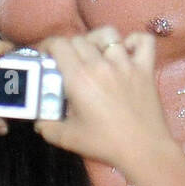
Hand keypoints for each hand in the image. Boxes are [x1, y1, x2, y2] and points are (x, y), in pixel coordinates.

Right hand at [34, 28, 173, 172]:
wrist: (144, 151)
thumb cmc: (105, 144)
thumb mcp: (67, 138)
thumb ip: (46, 126)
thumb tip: (38, 120)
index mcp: (79, 78)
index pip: (59, 44)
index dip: (47, 46)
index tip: (46, 56)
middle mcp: (101, 65)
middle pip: (79, 39)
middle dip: (68, 47)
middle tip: (67, 63)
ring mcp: (126, 64)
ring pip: (108, 34)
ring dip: (96, 39)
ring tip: (94, 53)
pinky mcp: (146, 69)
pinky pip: (143, 41)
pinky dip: (134, 41)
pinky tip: (126, 52)